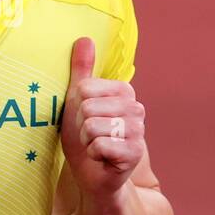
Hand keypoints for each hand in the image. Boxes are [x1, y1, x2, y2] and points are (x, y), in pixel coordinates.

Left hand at [59, 37, 145, 197]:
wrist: (92, 175)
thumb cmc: (84, 137)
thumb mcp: (77, 101)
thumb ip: (81, 70)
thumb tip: (84, 38)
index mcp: (124, 91)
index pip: (84, 88)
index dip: (76, 108)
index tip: (84, 119)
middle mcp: (136, 107)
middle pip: (87, 107)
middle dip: (81, 126)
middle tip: (90, 136)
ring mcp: (138, 130)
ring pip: (92, 126)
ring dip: (86, 141)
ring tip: (95, 146)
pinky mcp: (134, 152)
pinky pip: (100, 145)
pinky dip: (93, 154)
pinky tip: (102, 158)